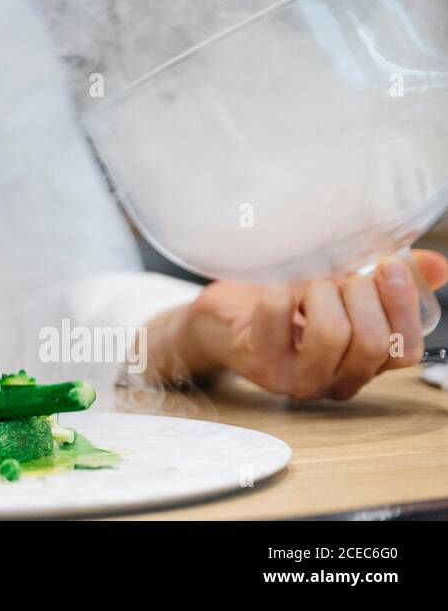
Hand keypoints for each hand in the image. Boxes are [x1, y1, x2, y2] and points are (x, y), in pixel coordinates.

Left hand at [150, 250, 447, 399]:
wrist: (218, 321)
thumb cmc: (283, 305)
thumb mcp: (338, 290)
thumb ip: (386, 282)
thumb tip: (434, 266)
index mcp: (362, 365)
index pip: (405, 350)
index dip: (403, 305)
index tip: (390, 264)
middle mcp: (333, 381)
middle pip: (373, 342)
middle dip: (358, 293)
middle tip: (336, 275)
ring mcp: (295, 378)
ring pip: (332, 332)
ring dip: (320, 292)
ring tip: (306, 285)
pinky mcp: (256, 362)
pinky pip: (278, 313)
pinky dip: (279, 289)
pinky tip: (274, 289)